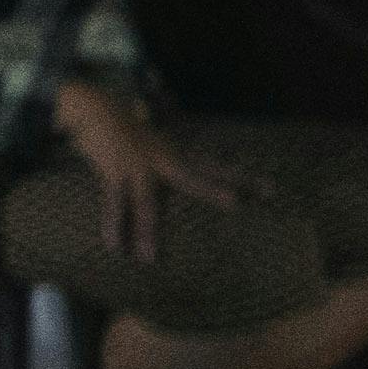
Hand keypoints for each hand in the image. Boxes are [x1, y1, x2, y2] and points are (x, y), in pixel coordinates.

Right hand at [41, 80, 237, 267]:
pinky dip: (113, 224)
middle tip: (237, 203)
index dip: (242, 177)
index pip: (216, 166)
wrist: (96, 109)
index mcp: (178, 154)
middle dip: (214, 190)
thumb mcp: (161, 146)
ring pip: (146, 204)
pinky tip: (114, 246)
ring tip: (150, 259)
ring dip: (147, 231)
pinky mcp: (114, 172)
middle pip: (194, 177)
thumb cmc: (131, 133)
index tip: (271, 189)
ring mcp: (139, 166)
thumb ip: (177, 164)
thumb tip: (192, 180)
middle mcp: (164, 159)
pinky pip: (114, 203)